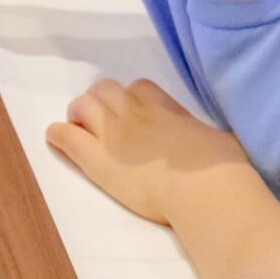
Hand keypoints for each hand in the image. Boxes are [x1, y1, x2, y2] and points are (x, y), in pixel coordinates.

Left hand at [46, 78, 251, 226]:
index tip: (134, 113)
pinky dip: (59, 134)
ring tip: (80, 129)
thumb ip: (200, 132)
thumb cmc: (222, 169)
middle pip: (105, 90)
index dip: (133, 99)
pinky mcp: (97, 159)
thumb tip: (201, 137)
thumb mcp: (218, 138)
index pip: (139, 88)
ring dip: (79, 114)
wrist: (206, 190)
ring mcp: (113, 133)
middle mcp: (134, 113)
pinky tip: (56, 138)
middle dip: (101, 101)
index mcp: (163, 108)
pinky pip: (67, 136)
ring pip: (83, 105)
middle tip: (101, 122)